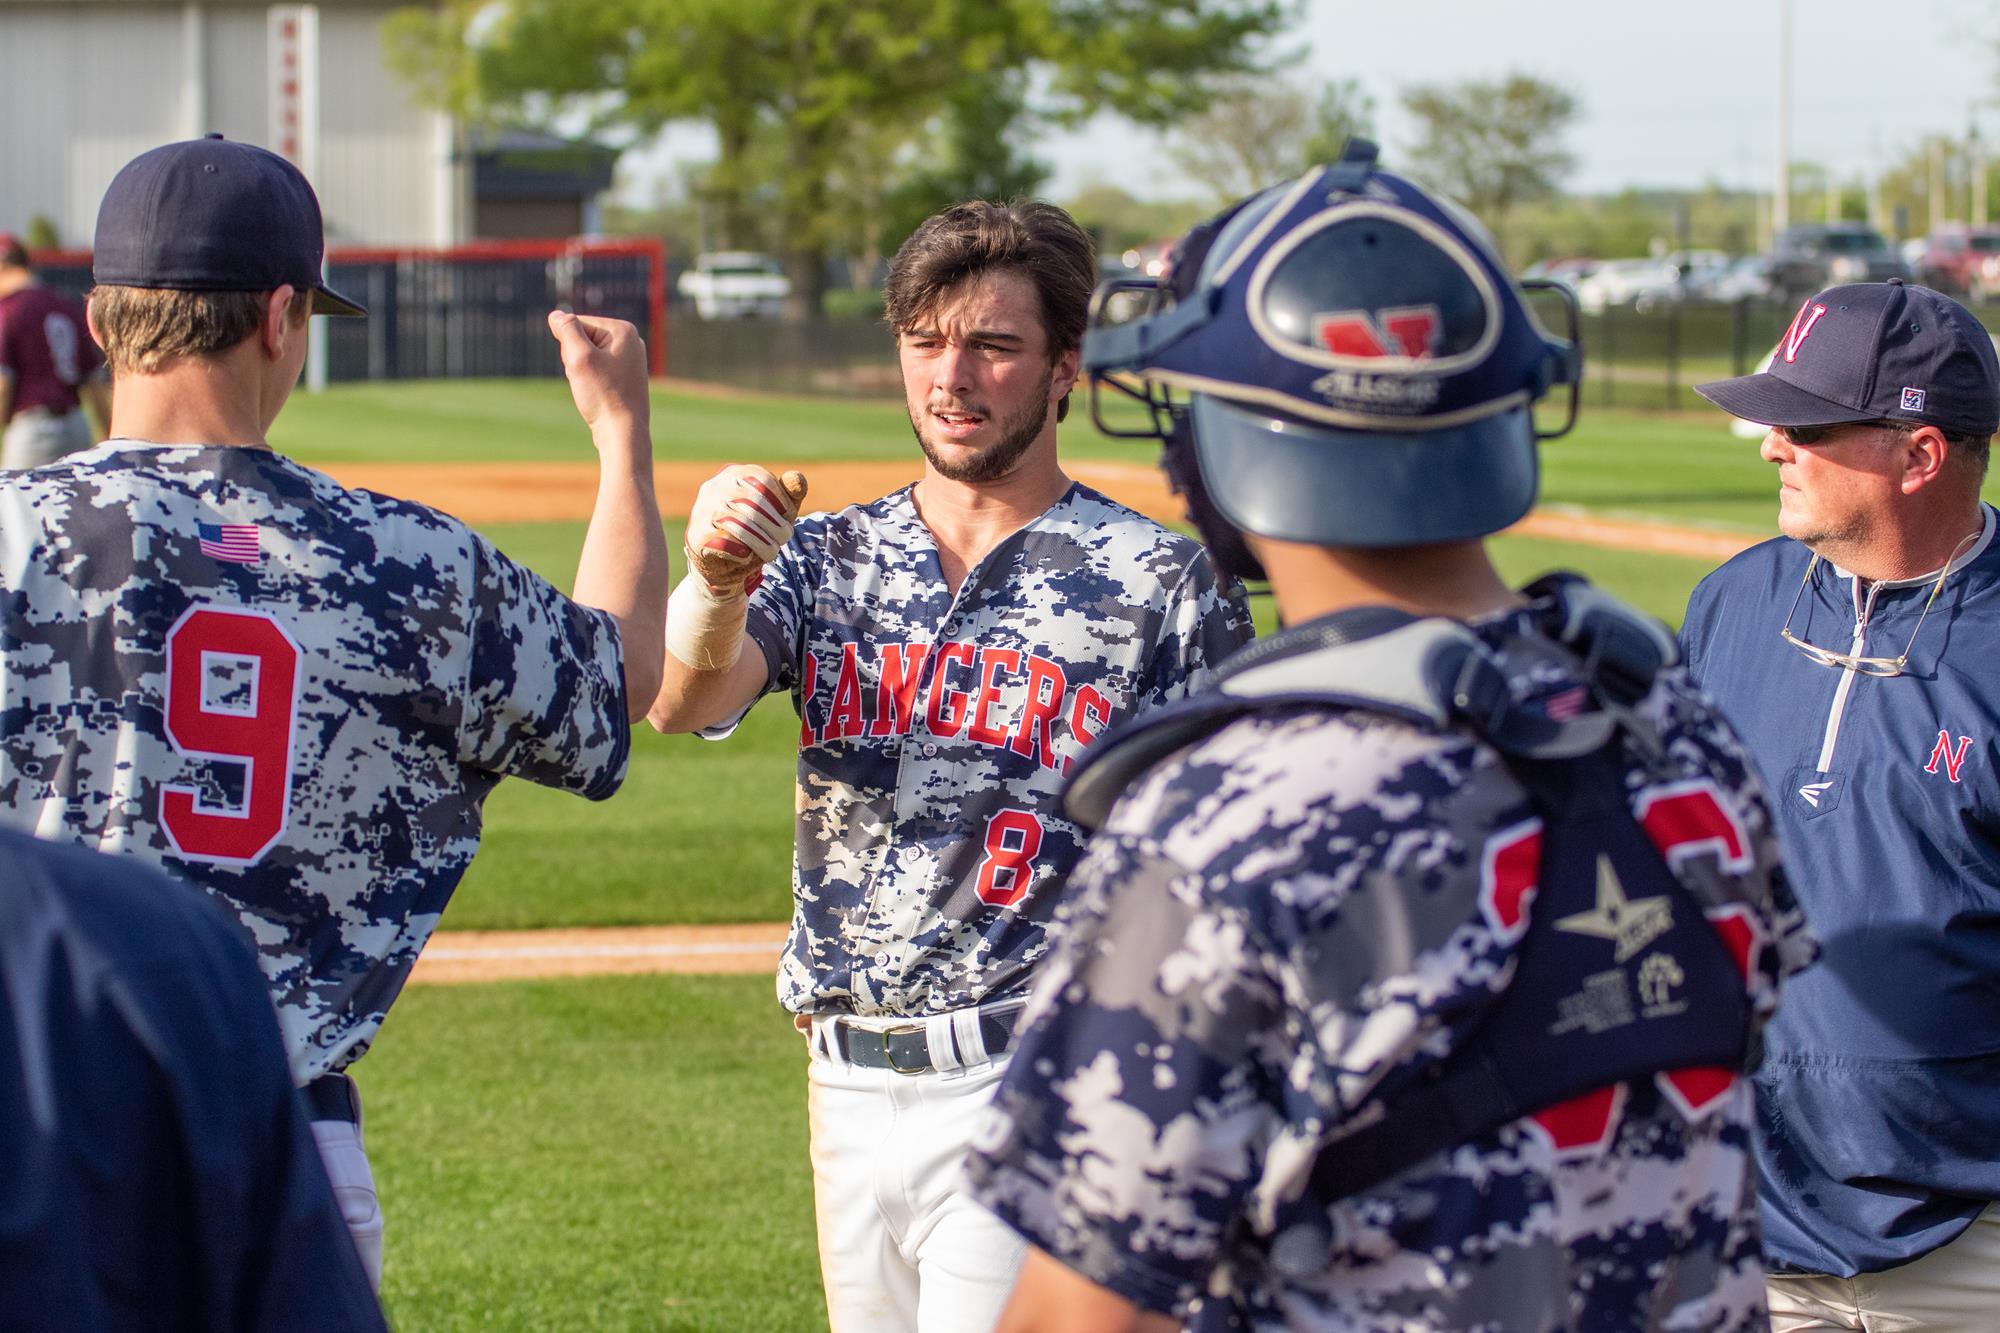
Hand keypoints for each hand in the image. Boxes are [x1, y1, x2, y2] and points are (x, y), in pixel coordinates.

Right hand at [548, 310, 649, 437]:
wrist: (623, 432)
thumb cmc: (603, 395)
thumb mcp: (578, 357)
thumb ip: (566, 330)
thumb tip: (557, 315)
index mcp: (623, 329)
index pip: (577, 324)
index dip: (570, 347)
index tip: (584, 367)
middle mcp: (631, 341)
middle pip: (582, 340)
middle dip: (575, 360)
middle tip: (590, 381)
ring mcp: (629, 360)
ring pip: (587, 357)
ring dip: (580, 372)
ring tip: (593, 389)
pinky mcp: (625, 377)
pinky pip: (596, 372)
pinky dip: (590, 382)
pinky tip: (598, 396)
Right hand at [685, 465, 807, 593]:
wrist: (722, 561)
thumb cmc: (754, 529)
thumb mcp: (777, 511)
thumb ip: (790, 494)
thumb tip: (797, 479)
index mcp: (734, 474)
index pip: (762, 480)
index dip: (781, 500)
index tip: (789, 516)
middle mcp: (714, 487)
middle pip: (751, 502)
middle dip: (774, 524)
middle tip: (785, 538)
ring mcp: (702, 510)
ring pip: (738, 523)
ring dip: (761, 541)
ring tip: (773, 551)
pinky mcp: (697, 536)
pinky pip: (723, 542)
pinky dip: (741, 551)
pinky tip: (748, 555)